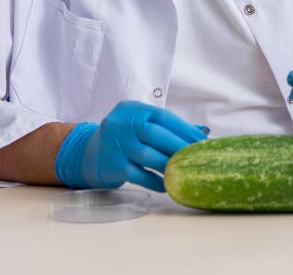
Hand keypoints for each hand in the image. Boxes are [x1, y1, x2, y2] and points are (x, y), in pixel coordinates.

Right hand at [53, 100, 208, 191]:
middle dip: (179, 147)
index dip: (184, 128)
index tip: (202, 140)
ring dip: (169, 166)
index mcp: (132, 109)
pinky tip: (168, 185)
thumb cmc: (124, 138)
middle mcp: (121, 123)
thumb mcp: (141, 125)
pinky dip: (156, 181)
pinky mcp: (112, 165)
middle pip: (155, 134)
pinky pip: (139, 175)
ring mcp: (115, 144)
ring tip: (185, 172)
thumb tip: (204, 131)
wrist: (89, 154)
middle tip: (197, 158)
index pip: (162, 116)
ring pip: (148, 156)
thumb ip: (169, 128)